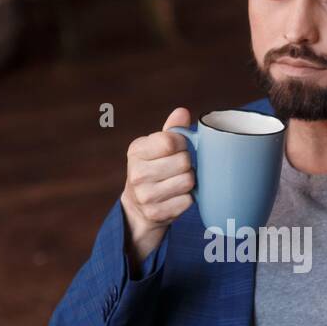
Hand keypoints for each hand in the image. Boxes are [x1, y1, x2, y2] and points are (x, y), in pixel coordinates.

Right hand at [121, 107, 195, 262]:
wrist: (138, 208)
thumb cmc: (153, 169)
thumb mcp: (156, 147)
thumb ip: (171, 130)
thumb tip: (183, 112)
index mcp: (136, 151)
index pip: (171, 141)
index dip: (182, 143)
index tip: (179, 148)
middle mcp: (137, 173)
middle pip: (183, 161)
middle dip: (187, 163)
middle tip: (179, 168)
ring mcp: (145, 196)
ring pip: (187, 181)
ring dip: (189, 181)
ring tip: (178, 181)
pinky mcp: (156, 213)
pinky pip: (187, 201)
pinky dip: (187, 199)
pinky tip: (177, 196)